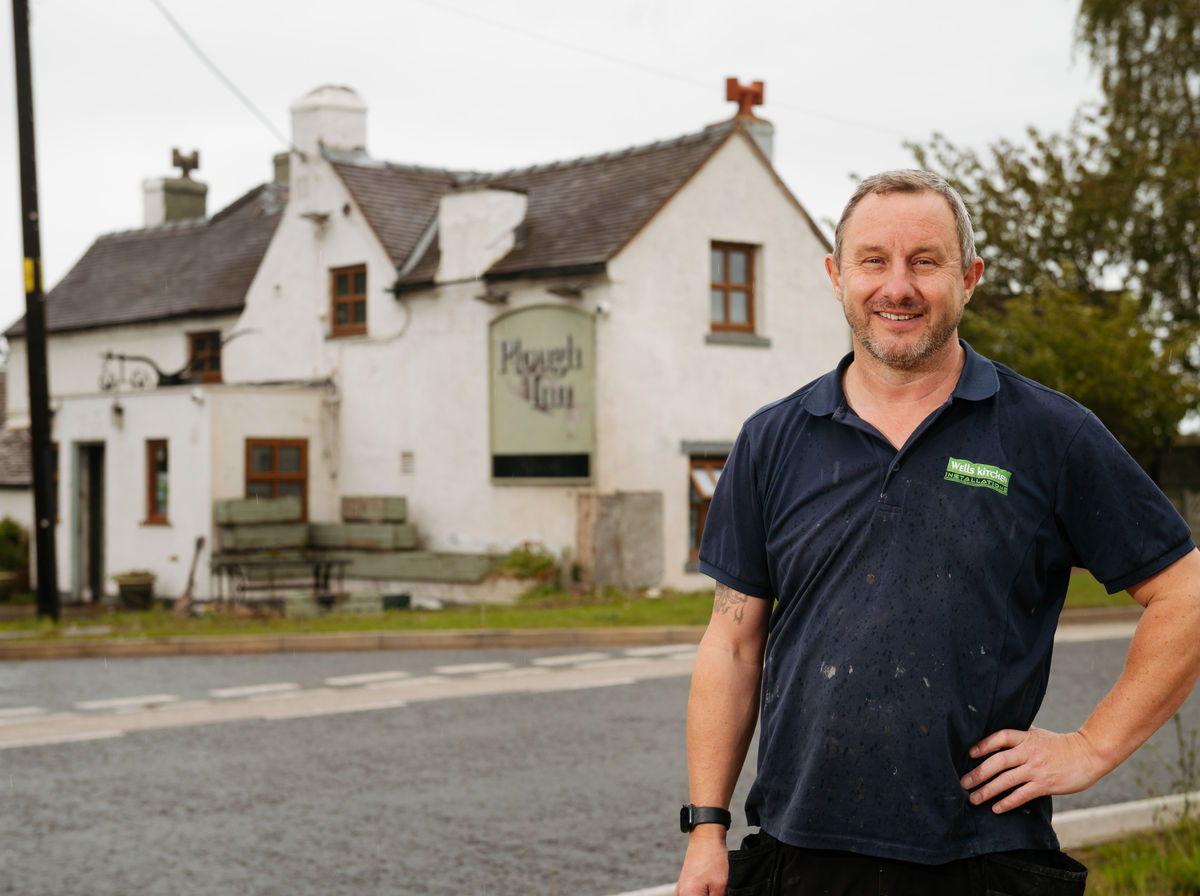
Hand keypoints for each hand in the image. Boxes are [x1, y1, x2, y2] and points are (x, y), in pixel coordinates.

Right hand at [676, 828, 728, 895]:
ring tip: (714, 890)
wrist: (705, 837)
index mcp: (689, 895)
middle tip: (717, 891)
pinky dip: (699, 895)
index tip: (718, 894)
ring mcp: (681, 889)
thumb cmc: (713, 858)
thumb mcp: (720, 885)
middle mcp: (681, 893)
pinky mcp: (684, 884)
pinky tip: (709, 892)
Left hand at [960, 726, 1106, 812]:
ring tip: (974, 799)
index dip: (984, 744)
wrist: (1088, 755)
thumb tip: (997, 739)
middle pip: (998, 761)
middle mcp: (1029, 752)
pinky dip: (1008, 802)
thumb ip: (1020, 736)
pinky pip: (1022, 794)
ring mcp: (1036, 769)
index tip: (970, 753)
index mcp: (1026, 737)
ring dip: (988, 790)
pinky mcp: (1045, 784)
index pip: (1000, 737)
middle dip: (978, 773)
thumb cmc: (1060, 745)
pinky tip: (996, 808)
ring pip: (1007, 780)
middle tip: (964, 783)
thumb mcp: (1038, 734)